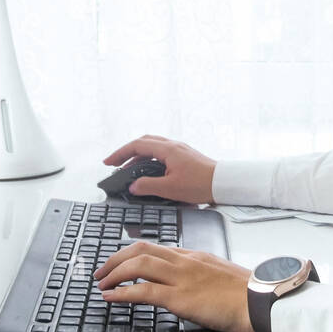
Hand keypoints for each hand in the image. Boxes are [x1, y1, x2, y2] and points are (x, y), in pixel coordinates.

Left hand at [93, 243, 260, 331]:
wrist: (262, 301)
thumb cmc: (249, 293)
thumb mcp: (222, 275)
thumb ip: (203, 275)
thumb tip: (191, 284)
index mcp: (196, 256)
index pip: (157, 247)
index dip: (132, 253)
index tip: (120, 261)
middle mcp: (186, 261)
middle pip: (141, 249)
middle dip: (116, 258)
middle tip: (103, 271)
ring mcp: (182, 277)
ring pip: (138, 264)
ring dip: (114, 273)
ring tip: (102, 283)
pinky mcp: (180, 297)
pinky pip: (143, 291)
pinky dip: (122, 293)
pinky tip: (111, 297)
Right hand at [102, 135, 216, 204]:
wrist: (224, 183)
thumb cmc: (201, 184)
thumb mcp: (170, 188)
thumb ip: (148, 186)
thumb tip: (133, 186)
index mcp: (168, 149)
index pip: (137, 145)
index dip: (120, 153)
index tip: (108, 162)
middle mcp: (174, 145)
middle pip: (144, 142)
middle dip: (127, 152)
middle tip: (116, 163)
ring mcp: (180, 150)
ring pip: (153, 147)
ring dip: (139, 156)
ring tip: (129, 169)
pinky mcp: (185, 156)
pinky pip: (162, 153)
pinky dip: (150, 159)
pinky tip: (149, 170)